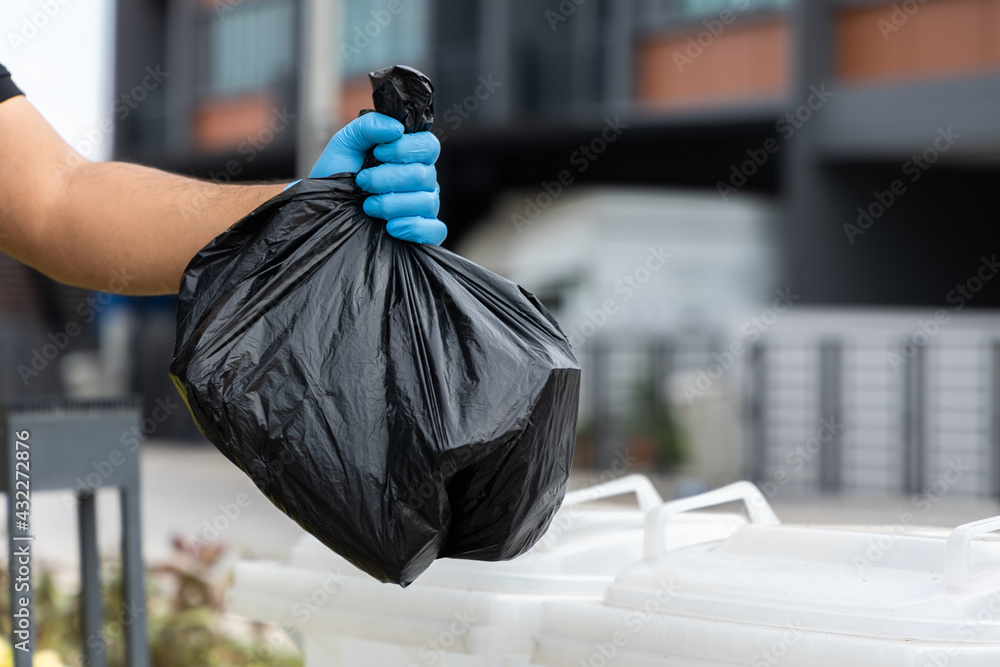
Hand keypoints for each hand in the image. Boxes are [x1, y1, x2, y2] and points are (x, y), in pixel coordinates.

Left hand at [309, 113, 445, 245]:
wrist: (326, 205)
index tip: (379, 154)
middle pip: (425, 175)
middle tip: (363, 182)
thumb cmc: (339, 172)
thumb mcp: (346, 142)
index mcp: (411, 155)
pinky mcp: (423, 233)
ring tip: (369, 206)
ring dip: (393, 204)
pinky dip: (414, 228)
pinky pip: (435, 230)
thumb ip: (370, 125)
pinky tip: (390, 227)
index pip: (429, 146)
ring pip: (427, 202)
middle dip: (389, 179)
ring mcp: (424, 206)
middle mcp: (423, 180)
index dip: (406, 149)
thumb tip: (397, 129)